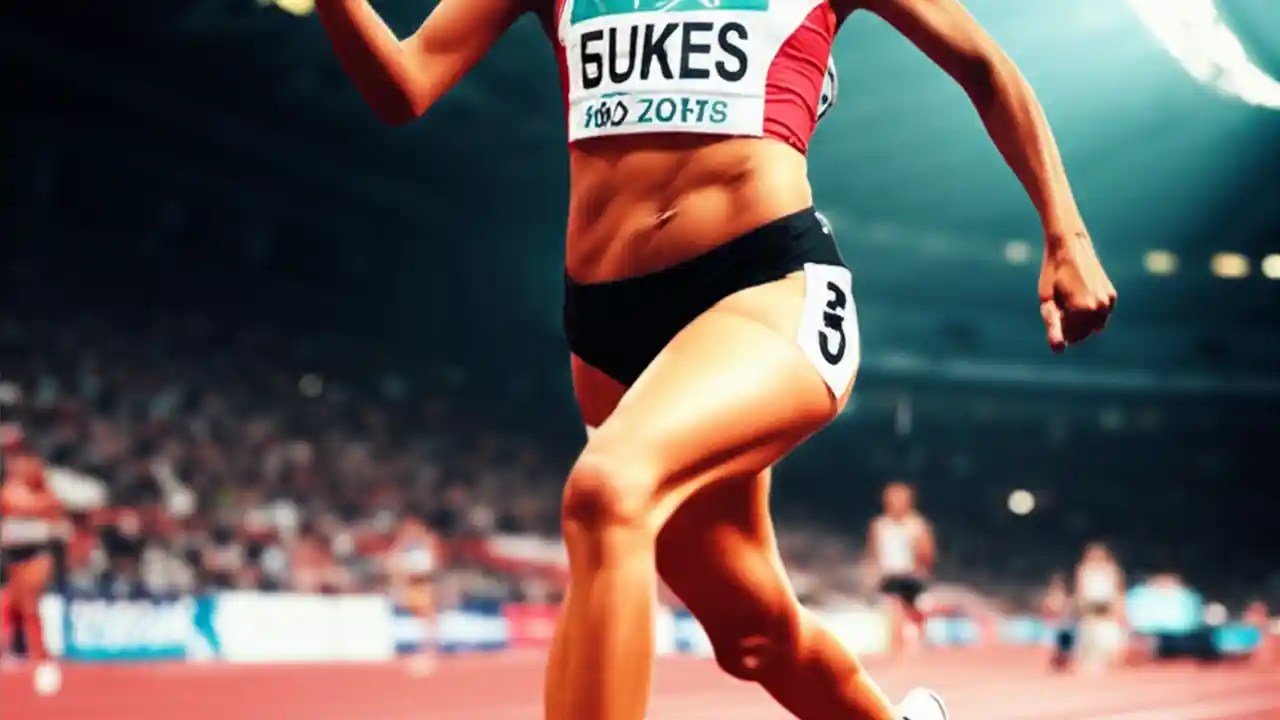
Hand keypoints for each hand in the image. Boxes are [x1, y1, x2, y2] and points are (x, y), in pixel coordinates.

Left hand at [1038, 231, 1116, 352]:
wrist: (1069, 245)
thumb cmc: (1053, 272)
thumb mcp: (1047, 300)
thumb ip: (1052, 325)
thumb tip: (1058, 351)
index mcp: (1084, 309)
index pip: (1072, 336)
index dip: (1059, 330)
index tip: (1053, 314)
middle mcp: (1101, 306)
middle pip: (1084, 333)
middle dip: (1071, 327)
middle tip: (1060, 308)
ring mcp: (1109, 301)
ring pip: (1095, 326)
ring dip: (1081, 322)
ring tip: (1068, 303)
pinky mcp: (1112, 295)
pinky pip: (1101, 314)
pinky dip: (1091, 313)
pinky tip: (1079, 297)